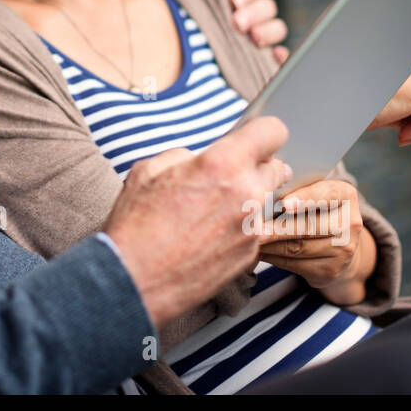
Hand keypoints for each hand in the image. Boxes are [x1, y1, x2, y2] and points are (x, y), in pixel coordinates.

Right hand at [105, 116, 292, 329]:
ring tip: (214, 209)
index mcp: (222, 164)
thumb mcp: (150, 169)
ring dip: (249, 198)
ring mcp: (251, 228)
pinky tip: (210, 234)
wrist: (133, 279)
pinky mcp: (250, 255)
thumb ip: (187, 157)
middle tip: (231, 174)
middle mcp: (246, 194)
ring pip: (267, 200)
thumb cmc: (136, 224)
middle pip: (278, 167)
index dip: (262, 131)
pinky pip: (255, 230)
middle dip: (258, 166)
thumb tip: (201, 159)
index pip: (272, 131)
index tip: (253, 137)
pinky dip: (240, 227)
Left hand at [173, 0, 287, 62]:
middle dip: (256, 13)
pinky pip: (278, 58)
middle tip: (237, 23)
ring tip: (253, 39)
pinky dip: (281, 57)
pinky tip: (275, 57)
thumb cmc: (174, 11)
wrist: (165, 46)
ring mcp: (256, 37)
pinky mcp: (257, 61)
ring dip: (269, 32)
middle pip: (268, 7)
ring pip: (277, 29)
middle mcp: (250, 14)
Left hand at [257, 179, 368, 300]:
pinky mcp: (331, 271)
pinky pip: (295, 265)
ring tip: (250, 239)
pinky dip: (273, 258)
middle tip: (253, 228)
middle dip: (277, 228)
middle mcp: (351, 223)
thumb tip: (263, 193)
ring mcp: (344, 250)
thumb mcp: (314, 192)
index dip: (305, 199)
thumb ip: (295, 190)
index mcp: (346, 195)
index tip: (284, 203)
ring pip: (298, 248)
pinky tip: (260, 252)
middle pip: (308, 226)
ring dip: (270, 245)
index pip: (326, 194)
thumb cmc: (316, 209)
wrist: (341, 243)